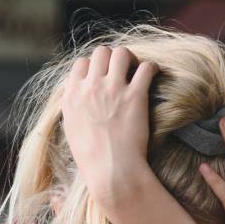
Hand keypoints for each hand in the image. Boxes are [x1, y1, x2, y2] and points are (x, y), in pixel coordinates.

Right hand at [60, 46, 159, 217]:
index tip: (103, 76)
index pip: (81, 64)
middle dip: (112, 58)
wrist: (111, 171)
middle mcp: (91, 87)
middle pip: (101, 52)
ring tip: (136, 70)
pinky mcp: (135, 95)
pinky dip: (151, 68)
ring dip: (130, 58)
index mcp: (72, 95)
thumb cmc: (91, 158)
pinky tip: (152, 75)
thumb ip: (73, 107)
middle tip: (121, 70)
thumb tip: (78, 97)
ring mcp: (113, 89)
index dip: (94, 67)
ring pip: (121, 53)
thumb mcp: (71, 129)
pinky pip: (146, 67)